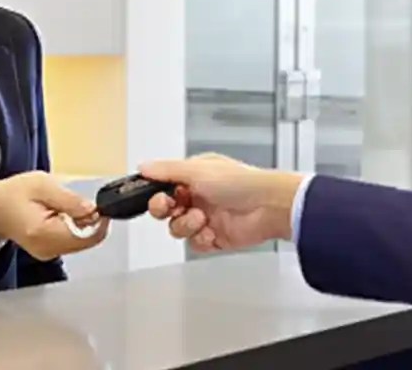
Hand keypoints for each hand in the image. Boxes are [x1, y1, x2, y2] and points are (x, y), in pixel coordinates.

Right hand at [0, 171, 108, 259]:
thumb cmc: (10, 195)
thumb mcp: (41, 184)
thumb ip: (69, 199)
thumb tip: (93, 209)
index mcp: (45, 233)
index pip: (87, 235)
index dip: (99, 219)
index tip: (97, 204)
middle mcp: (48, 249)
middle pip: (87, 240)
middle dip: (89, 220)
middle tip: (74, 201)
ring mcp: (48, 253)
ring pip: (80, 242)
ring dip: (80, 224)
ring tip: (61, 207)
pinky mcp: (48, 252)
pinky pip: (71, 242)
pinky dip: (72, 228)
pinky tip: (58, 216)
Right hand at [139, 153, 302, 253]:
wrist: (268, 207)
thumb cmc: (241, 182)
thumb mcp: (197, 170)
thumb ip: (166, 170)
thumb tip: (144, 166)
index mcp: (194, 177)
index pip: (163, 187)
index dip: (157, 195)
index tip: (159, 198)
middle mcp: (198, 197)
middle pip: (166, 211)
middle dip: (167, 212)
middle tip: (174, 208)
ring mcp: (206, 218)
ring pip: (178, 229)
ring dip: (186, 225)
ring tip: (201, 219)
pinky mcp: (215, 238)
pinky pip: (195, 244)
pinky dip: (201, 240)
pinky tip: (211, 232)